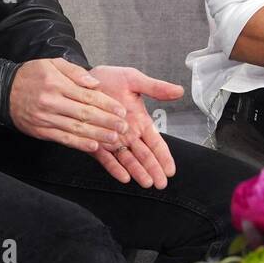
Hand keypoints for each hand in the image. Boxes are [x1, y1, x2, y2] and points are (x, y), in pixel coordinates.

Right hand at [8, 57, 127, 151]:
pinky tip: (93, 146)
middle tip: (124, 127)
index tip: (121, 110)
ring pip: (76, 128)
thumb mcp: (51, 63)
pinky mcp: (41, 131)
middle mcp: (51, 101)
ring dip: (98, 135)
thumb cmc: (30, 75)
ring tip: (114, 139)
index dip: (106, 104)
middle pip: (85, 113)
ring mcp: (45, 118)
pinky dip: (79, 143)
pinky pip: (63, 138)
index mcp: (56, 83)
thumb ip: (75, 71)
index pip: (87, 96)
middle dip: (107, 121)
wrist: (2, 91)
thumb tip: (95, 83)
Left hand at [83, 65, 182, 187]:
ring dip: (137, 171)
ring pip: (128, 159)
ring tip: (146, 183)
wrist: (84, 79)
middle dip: (154, 169)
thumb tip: (179, 91)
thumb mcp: (135, 79)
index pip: (156, 142)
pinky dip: (114, 168)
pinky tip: (123, 177)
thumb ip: (156, 88)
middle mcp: (128, 133)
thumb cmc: (110, 78)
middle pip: (144, 155)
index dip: (164, 156)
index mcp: (140, 120)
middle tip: (161, 183)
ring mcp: (112, 139)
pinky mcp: (96, 142)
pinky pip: (106, 158)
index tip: (171, 169)